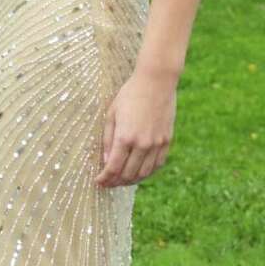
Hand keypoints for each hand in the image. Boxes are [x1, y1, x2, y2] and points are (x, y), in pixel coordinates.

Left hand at [96, 71, 176, 187]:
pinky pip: (157, 165)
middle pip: (128, 174)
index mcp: (125, 137)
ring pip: (144, 173)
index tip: (98, 182)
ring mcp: (156, 144)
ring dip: (131, 180)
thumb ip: (108, 140)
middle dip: (115, 182)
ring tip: (122, 180)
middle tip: (108, 183)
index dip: (104, 178)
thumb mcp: (112, 114)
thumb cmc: (130, 94)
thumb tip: (106, 161)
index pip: (113, 168)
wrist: (156, 82)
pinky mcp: (166, 141)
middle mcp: (142, 144)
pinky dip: (147, 173)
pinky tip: (139, 172)